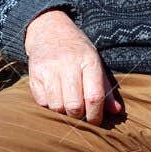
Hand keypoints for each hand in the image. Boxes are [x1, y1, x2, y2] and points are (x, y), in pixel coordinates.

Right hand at [24, 8, 123, 124]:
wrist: (49, 30)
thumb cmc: (77, 51)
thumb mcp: (95, 63)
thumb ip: (105, 88)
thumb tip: (116, 111)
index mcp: (89, 61)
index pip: (94, 97)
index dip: (96, 115)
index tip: (96, 121)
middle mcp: (68, 64)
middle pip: (74, 106)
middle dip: (79, 117)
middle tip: (80, 115)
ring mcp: (49, 69)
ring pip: (57, 107)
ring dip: (63, 113)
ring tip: (67, 106)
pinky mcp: (34, 74)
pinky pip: (42, 103)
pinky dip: (49, 106)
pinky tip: (55, 97)